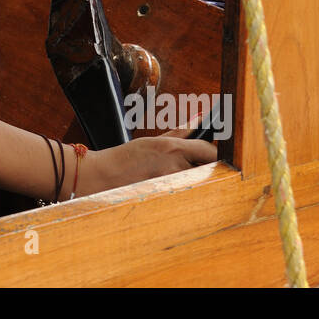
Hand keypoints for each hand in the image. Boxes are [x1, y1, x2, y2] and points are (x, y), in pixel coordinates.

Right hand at [77, 128, 216, 195]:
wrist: (106, 178)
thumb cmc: (127, 158)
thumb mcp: (154, 141)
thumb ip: (181, 133)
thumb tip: (199, 120)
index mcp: (172, 149)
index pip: (208, 150)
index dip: (213, 150)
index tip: (213, 149)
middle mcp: (175, 168)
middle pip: (209, 168)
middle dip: (207, 165)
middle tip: (199, 163)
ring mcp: (173, 186)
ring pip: (199, 181)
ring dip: (195, 177)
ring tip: (178, 174)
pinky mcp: (169, 198)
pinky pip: (186, 192)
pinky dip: (184, 188)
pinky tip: (170, 185)